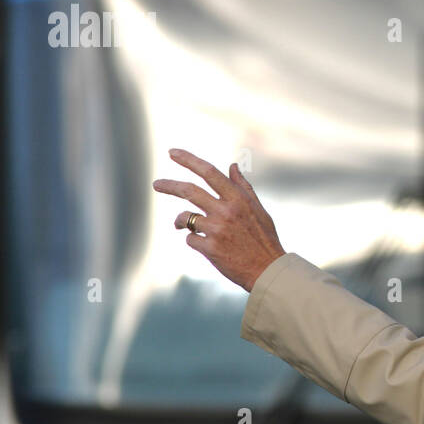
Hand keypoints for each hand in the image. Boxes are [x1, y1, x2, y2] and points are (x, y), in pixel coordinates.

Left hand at [152, 148, 285, 291]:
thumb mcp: (258, 209)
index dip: (189, 160)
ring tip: (180, 225)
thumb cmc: (264, 238)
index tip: (172, 153)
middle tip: (156, 184)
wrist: (267, 270)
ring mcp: (217, 230)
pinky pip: (190, 239)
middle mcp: (226, 211)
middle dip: (169, 186)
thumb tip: (233, 165)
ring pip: (185, 218)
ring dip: (180, 221)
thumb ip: (243, 187)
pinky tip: (207, 246)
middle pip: (189, 191)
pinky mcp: (210, 248)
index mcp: (238, 199)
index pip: (209, 172)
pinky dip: (194, 240)